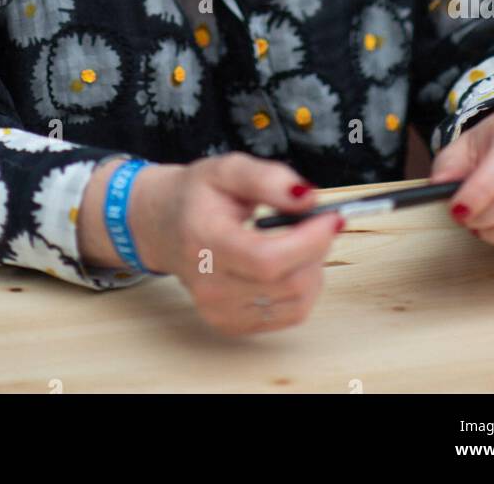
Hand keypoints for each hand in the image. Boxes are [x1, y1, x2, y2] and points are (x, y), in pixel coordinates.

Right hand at [128, 152, 342, 335]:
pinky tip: (289, 264)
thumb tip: (307, 198)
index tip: (330, 218)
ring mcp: (221, 311)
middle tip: (317, 222)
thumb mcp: (227, 169)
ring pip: (297, 303)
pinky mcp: (233, 324)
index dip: (309, 242)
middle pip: (288, 284)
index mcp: (206, 242)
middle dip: (317, 250)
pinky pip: (290, 315)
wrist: (164, 226)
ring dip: (313, 269)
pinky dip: (303, 288)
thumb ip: (268, 179)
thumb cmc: (196, 196)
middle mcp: (210, 286)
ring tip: (300, 240)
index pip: (267, 260)